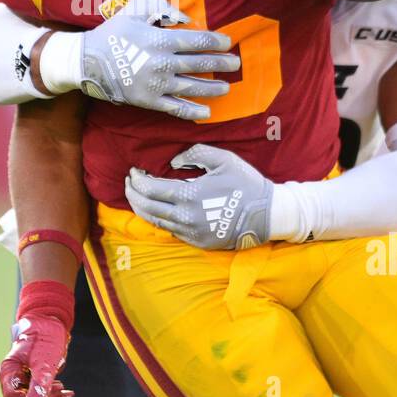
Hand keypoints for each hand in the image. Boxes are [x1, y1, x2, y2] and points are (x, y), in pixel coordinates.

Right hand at [0, 280, 75, 396]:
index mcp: (8, 371)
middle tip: (62, 392)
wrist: (51, 322)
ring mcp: (18, 379)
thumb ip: (39, 385)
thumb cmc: (45, 337)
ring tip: (66, 391)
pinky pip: (36, 395)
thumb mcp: (44, 362)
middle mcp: (9, 377)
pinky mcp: (28, 379)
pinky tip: (64, 390)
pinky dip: (50, 395)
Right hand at [78, 0, 240, 120]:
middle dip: (222, 64)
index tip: (228, 42)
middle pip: (202, 64)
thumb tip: (186, 19)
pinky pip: (176, 108)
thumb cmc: (113, 32)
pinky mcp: (149, 101)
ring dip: (214, 88)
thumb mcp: (135, 10)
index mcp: (161, 39)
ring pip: (194, 87)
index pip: (198, 40)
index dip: (217, 41)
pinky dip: (193, 110)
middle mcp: (163, 63)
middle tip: (235, 64)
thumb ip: (163, 8)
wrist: (87, 61)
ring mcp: (157, 84)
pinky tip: (206, 111)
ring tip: (226, 87)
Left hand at [125, 144, 272, 249]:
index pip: (151, 189)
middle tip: (128, 183)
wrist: (267, 214)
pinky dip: (158, 220)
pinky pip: (171, 231)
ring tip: (135, 197)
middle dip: (133, 195)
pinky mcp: (198, 242)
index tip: (133, 172)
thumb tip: (174, 162)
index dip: (137, 180)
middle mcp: (186, 217)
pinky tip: (155, 211)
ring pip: (156, 222)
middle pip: (147, 208)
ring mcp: (191, 233)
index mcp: (189, 195)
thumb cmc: (245, 183)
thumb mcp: (223, 159)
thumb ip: (195, 153)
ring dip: (141, 209)